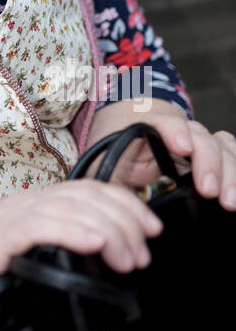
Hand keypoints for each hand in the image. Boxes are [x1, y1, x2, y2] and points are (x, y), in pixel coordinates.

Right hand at [0, 177, 163, 330]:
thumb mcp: (38, 271)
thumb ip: (69, 259)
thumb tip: (120, 263)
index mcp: (35, 208)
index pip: (90, 190)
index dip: (127, 204)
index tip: (153, 231)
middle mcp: (22, 205)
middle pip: (85, 195)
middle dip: (124, 220)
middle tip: (142, 254)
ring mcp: (6, 219)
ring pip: (67, 207)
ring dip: (107, 229)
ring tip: (127, 256)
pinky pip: (38, 226)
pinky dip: (72, 230)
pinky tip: (96, 242)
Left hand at [83, 97, 235, 205]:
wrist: (124, 163)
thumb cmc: (113, 169)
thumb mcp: (107, 176)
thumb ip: (116, 185)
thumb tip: (125, 208)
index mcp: (147, 132)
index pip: (164, 123)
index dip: (175, 131)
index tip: (182, 148)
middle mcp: (178, 135)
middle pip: (201, 137)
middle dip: (209, 162)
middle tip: (210, 190)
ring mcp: (198, 147)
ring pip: (221, 148)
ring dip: (230, 171)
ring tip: (230, 201)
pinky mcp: (211, 161)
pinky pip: (231, 156)